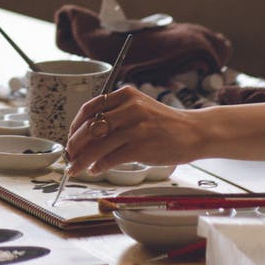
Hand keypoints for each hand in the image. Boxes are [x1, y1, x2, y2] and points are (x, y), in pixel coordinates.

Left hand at [63, 85, 202, 173]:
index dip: (75, 125)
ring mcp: (135, 128)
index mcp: (126, 95)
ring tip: (76, 168)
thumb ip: (117, 115)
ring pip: (98, 146)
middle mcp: (129, 108)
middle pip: (90, 128)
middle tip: (69, 156)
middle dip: (74, 145)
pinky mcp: (141, 147)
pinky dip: (99, 166)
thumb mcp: (140, 108)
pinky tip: (96, 169)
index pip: (90, 108)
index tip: (71, 137)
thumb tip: (86, 135)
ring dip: (82, 160)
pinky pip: (111, 158)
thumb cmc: (165, 123)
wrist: (195, 132)